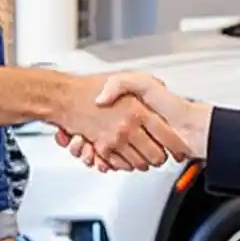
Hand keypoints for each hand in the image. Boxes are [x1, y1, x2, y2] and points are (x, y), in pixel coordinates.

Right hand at [53, 73, 190, 170]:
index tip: (177, 145)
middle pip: (156, 155)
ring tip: (144, 155)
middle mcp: (128, 127)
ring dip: (142, 162)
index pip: (166, 135)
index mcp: (138, 110)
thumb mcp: (125, 75)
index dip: (174, 143)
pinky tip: (126, 156)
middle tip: (161, 152)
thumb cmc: (89, 86)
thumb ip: (147, 82)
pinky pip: (119, 165)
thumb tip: (162, 88)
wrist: (63, 96)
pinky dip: (123, 164)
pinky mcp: (102, 148)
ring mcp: (115, 139)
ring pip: (139, 163)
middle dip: (160, 156)